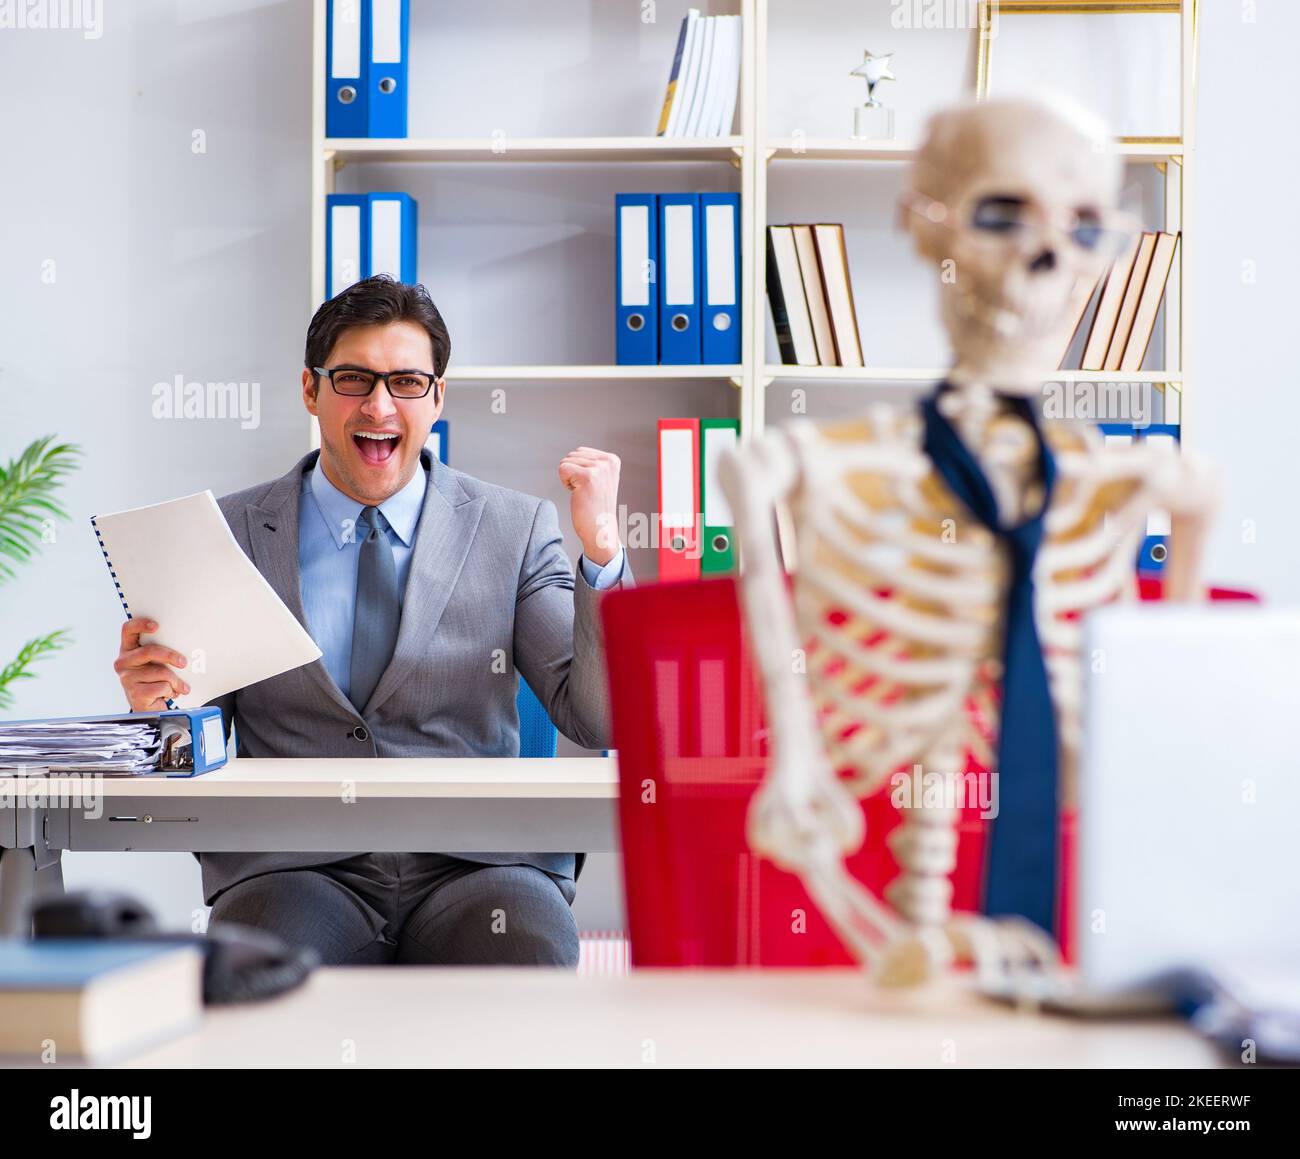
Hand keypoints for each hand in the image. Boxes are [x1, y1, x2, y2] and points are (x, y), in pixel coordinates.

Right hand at [114, 619, 189, 710]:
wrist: (149, 708)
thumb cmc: (155, 681)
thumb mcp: (156, 663)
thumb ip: (160, 651)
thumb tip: (183, 643)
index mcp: (128, 650)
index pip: (128, 630)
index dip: (140, 625)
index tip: (156, 626)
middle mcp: (123, 662)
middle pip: (149, 651)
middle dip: (170, 656)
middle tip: (183, 662)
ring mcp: (127, 679)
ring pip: (160, 671)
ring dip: (175, 680)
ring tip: (179, 685)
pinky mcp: (135, 694)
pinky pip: (162, 686)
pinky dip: (171, 691)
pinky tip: (168, 694)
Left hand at [558, 446, 620, 565]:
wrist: (601, 529)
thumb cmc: (596, 507)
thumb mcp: (601, 479)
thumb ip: (592, 463)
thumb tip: (575, 453)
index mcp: (613, 460)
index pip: (580, 451)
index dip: (578, 469)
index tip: (591, 486)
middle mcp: (608, 461)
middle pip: (572, 455)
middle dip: (573, 473)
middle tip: (586, 491)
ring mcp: (599, 468)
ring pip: (566, 462)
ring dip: (569, 479)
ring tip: (583, 493)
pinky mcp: (587, 476)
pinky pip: (562, 469)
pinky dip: (565, 483)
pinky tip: (577, 494)